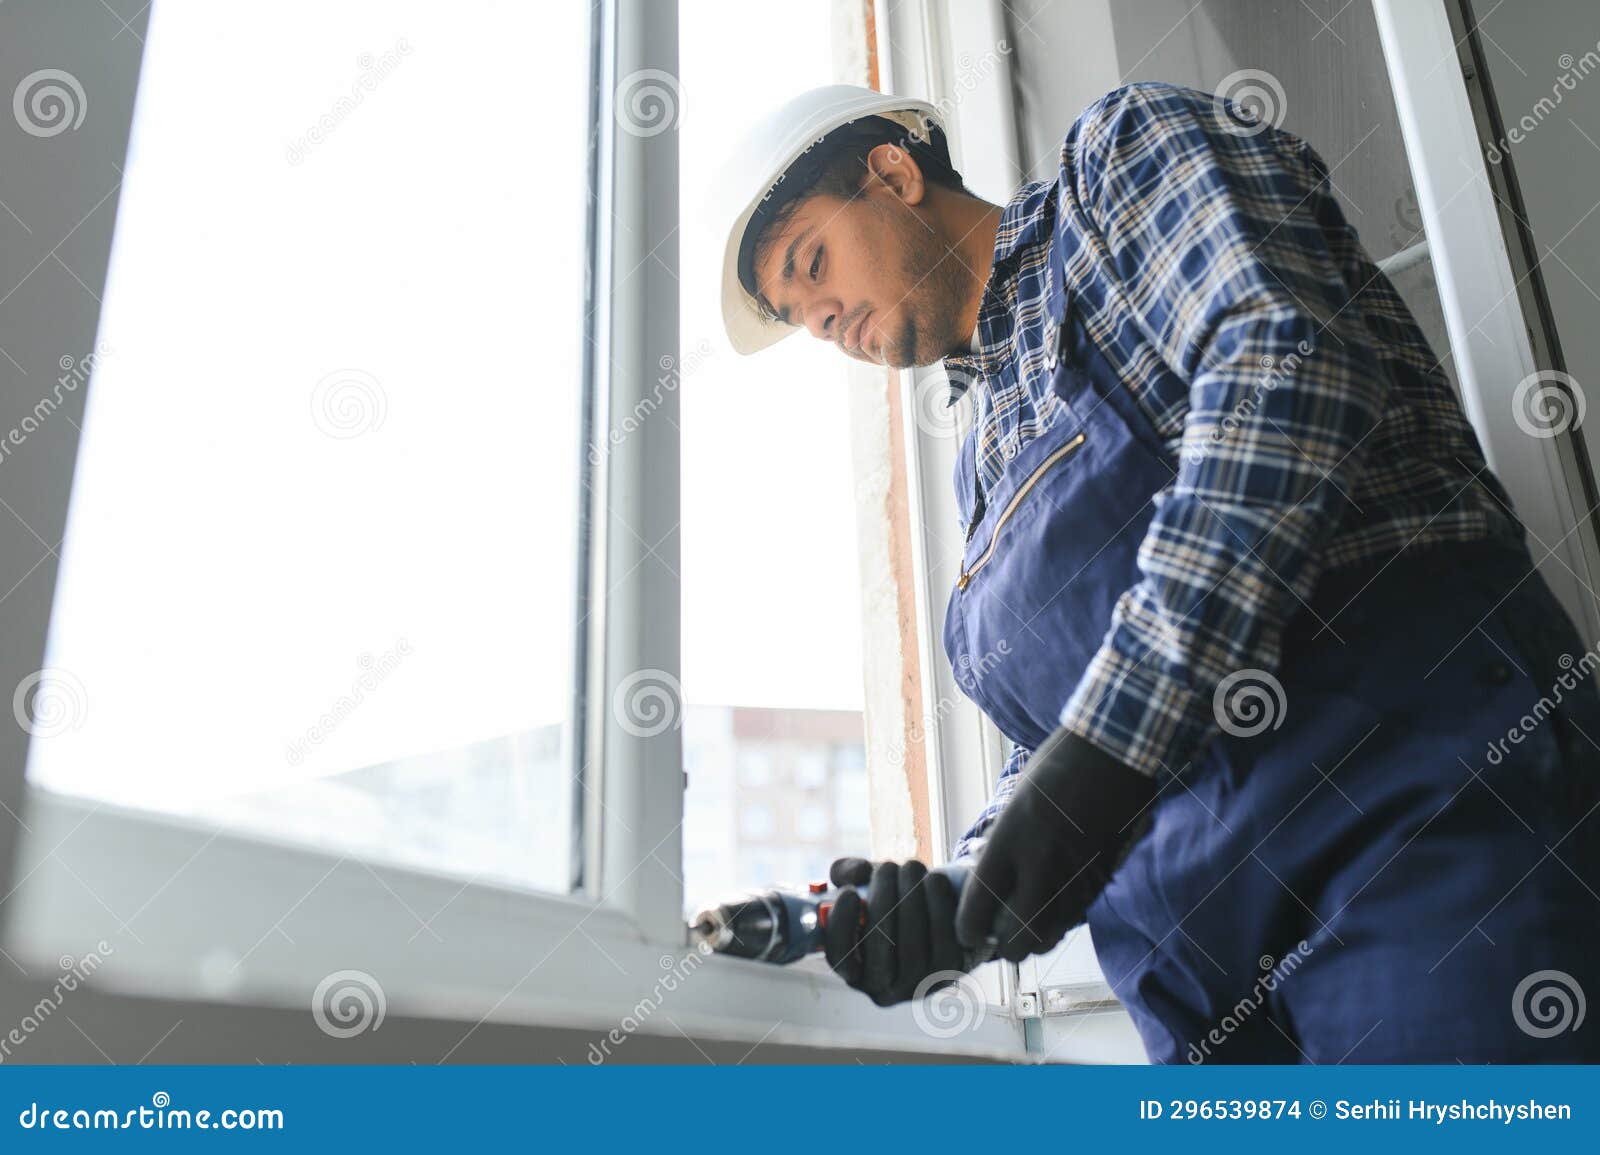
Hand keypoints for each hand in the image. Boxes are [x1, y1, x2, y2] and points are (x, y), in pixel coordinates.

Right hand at [823, 857, 964, 1005]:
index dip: (841, 927)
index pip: (839, 958)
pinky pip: (944, 941)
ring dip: (911, 897)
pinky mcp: (950, 972)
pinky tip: (934, 879)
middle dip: (882, 899)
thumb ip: (848, 872)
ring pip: (912, 946)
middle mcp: (883, 989)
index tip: (849, 892)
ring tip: (910, 866)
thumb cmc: (892, 899)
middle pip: (879, 949)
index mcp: (855, 971)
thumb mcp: (864, 884)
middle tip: (887, 866)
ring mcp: (918, 985)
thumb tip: (857, 873)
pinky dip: (938, 905)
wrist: (944, 916)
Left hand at [955, 727, 1155, 962]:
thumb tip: (985, 878)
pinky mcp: (1102, 879)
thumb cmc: (1056, 769)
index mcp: (1010, 839)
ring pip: (1052, 936)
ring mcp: (1075, 876)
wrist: (1112, 755)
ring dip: (1036, 940)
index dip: (968, 929)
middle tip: (999, 939)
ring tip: (1026, 928)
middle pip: (1019, 938)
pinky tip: (1053, 910)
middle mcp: (1041, 864)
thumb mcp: (1016, 803)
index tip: (968, 931)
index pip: (979, 905)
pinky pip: (1075, 919)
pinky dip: (1061, 924)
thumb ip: (1002, 844)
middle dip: (1005, 948)